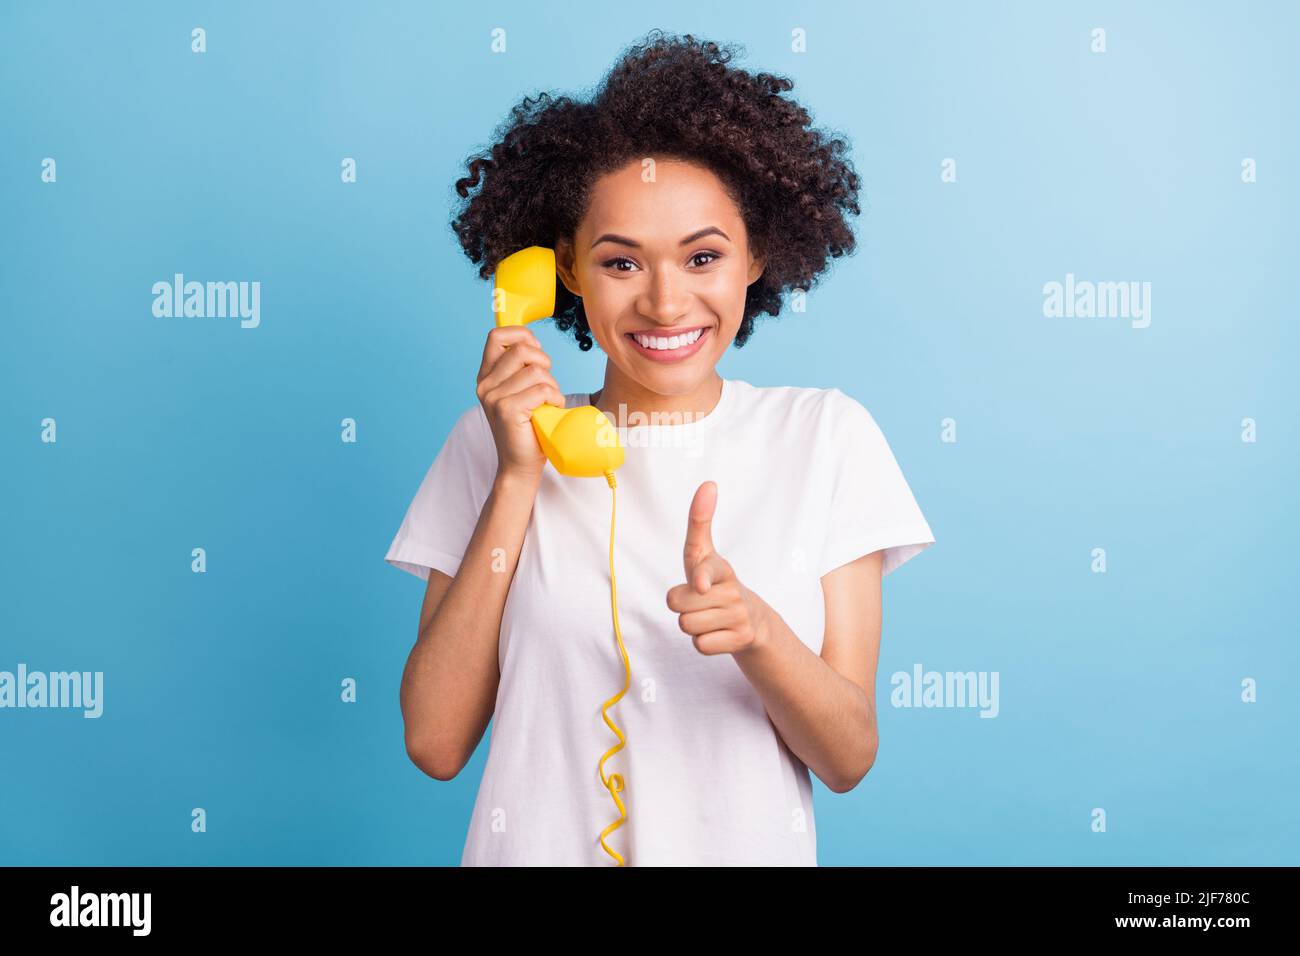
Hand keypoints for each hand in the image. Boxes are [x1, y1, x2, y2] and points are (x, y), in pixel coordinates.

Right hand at [476, 325, 565, 482]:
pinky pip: (542, 390)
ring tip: (549, 401)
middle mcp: (485, 384)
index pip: (497, 335)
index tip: (536, 353)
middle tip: (546, 384)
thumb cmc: (527, 426)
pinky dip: (555, 398)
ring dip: (552, 385)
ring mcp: (493, 397)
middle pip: (522, 349)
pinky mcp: (506, 410)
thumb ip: (520, 368)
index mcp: (486, 376)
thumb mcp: (519, 391)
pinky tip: (551, 410)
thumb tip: (532, 341)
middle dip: (544, 362)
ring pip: (536, 371)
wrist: (519, 464)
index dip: (522, 336)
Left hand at [666, 481, 766, 656]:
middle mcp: (732, 589)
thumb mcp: (703, 555)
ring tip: (708, 616)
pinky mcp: (742, 638)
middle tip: (699, 601)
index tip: (701, 584)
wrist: (753, 621)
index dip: (701, 577)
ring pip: (687, 625)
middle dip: (681, 605)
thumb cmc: (715, 583)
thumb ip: (700, 522)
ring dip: (691, 624)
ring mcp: (739, 614)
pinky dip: (704, 642)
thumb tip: (709, 483)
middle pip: (677, 603)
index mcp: (719, 567)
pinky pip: (700, 644)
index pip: (704, 567)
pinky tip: (717, 632)